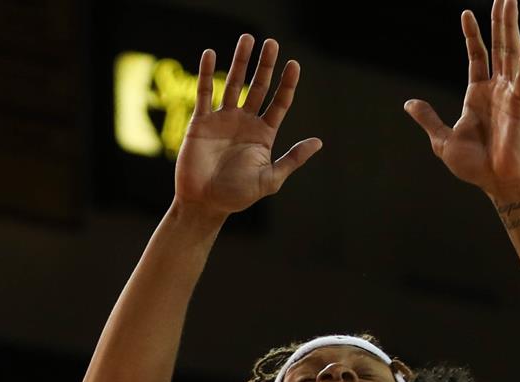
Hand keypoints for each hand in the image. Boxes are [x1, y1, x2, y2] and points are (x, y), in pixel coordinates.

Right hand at [174, 35, 321, 220]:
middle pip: (259, 87)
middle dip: (265, 65)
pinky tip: (210, 54)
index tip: (294, 64)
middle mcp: (245, 122)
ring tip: (247, 39)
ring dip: (240, 62)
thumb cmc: (237, 196)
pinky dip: (206, 73)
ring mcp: (223, 119)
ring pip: (233, 84)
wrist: (204, 204)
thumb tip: (318, 142)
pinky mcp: (201, 121)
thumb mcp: (270, 179)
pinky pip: (205, 92)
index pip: (279, 102)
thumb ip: (292, 159)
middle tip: (272, 44)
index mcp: (263, 134)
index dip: (287, 84)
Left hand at [405, 1, 519, 195]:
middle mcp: (497, 89)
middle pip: (498, 47)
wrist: (495, 183)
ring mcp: (511, 95)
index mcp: (478, 94)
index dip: (471, 35)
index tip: (465, 13)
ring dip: (511, 28)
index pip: (476, 56)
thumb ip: (429, 118)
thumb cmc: (475, 166)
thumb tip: (410, 103)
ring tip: (510, 2)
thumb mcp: (443, 141)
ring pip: (511, 54)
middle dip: (498, 21)